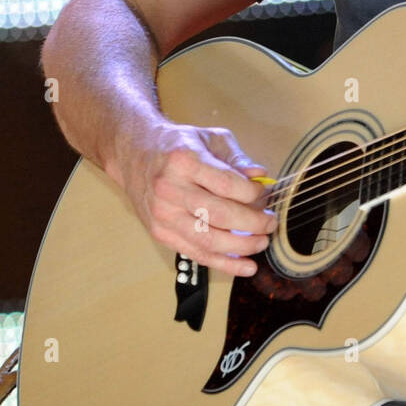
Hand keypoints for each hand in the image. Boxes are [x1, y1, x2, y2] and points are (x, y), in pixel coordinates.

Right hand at [111, 121, 275, 277]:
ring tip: (262, 243)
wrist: (134, 154)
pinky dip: (224, 263)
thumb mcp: (210, 139)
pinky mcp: (160, 233)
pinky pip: (196, 253)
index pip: (227, 184)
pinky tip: (246, 266)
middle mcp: (170, 188)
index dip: (253, 193)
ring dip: (242, 246)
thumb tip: (262, 177)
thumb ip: (237, 159)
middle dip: (253, 223)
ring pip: (209, 239)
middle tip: (271, 223)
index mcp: (184, 160)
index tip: (265, 193)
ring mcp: (163, 214)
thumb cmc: (178, 146)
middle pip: (220, 214)